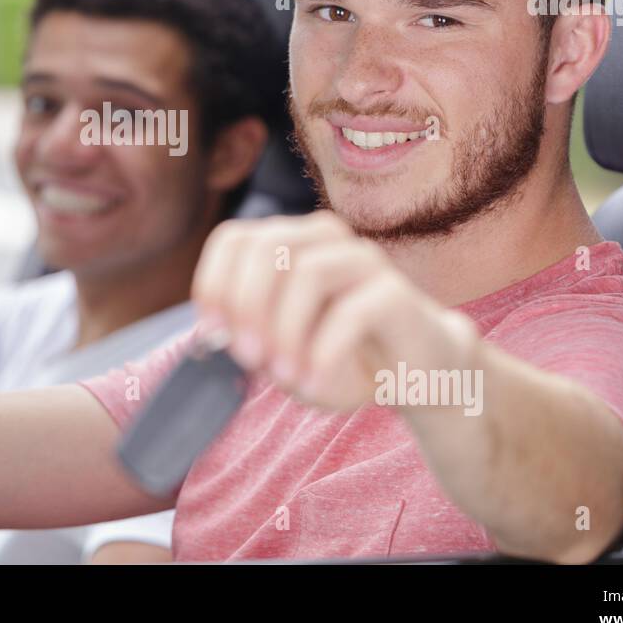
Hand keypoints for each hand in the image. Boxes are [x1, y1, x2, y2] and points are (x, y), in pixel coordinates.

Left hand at [191, 211, 480, 411]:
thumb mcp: (281, 353)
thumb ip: (248, 340)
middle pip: (268, 246)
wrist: (413, 374)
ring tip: (284, 374)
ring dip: (285, 329)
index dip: (213, 281)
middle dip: (247, 303)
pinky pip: (350, 312)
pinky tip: (315, 383)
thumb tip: (217, 336)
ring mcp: (362, 260)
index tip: (210, 331)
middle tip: (246, 356)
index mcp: (289, 243)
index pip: (235, 239)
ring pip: (308, 271)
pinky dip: (324, 353)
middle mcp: (324, 240)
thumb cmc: (339, 359)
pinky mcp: (395, 292)